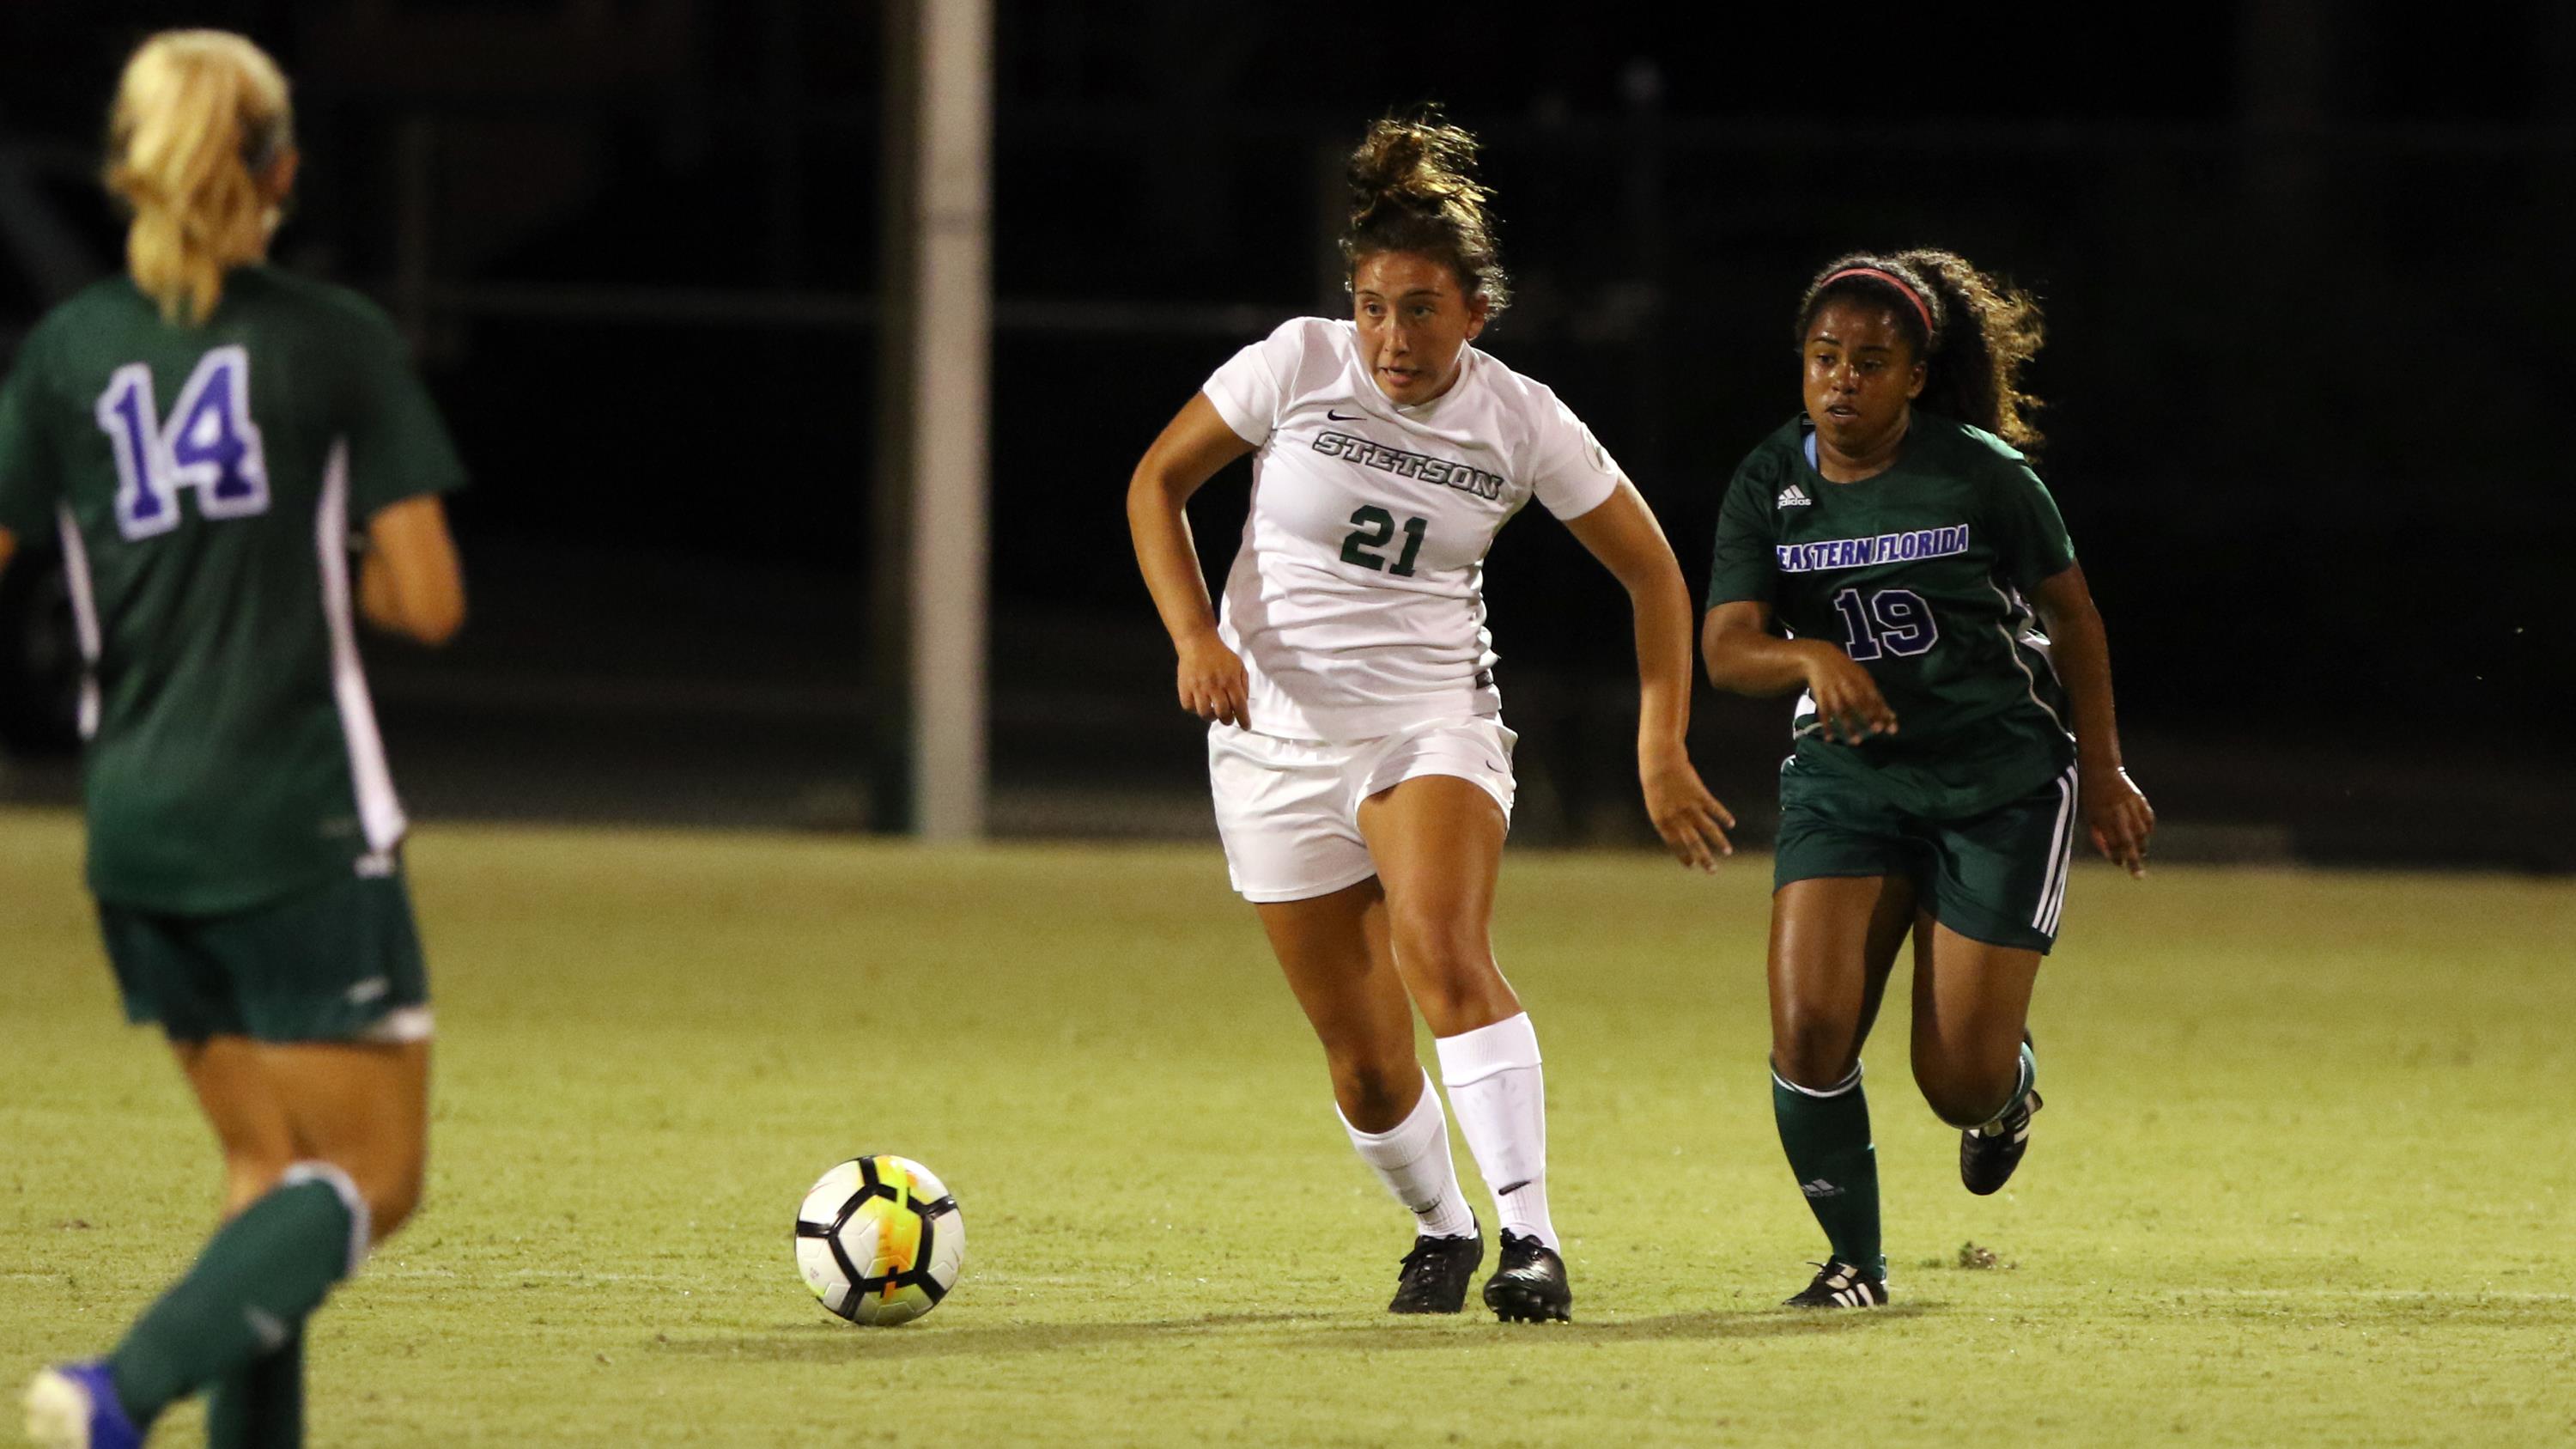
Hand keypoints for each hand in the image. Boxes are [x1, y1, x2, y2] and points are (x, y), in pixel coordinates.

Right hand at [1175, 631, 1248, 727]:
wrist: (1198, 642)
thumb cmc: (1221, 655)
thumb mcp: (1239, 666)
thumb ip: (1243, 685)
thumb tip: (1243, 703)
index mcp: (1230, 680)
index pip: (1239, 706)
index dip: (1244, 719)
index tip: (1246, 726)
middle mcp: (1214, 685)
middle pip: (1223, 713)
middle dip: (1228, 720)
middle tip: (1227, 718)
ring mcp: (1198, 687)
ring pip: (1205, 713)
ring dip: (1211, 717)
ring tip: (1213, 712)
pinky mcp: (1184, 687)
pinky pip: (1189, 707)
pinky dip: (1195, 710)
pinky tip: (1199, 704)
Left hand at [1640, 742, 1735, 872]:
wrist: (1659, 760)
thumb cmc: (1655, 781)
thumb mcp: (1656, 803)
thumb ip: (1668, 818)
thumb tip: (1680, 830)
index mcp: (1662, 821)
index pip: (1675, 845)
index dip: (1684, 856)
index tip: (1692, 866)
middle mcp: (1676, 817)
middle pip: (1693, 843)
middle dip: (1704, 858)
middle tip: (1713, 871)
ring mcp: (1689, 806)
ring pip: (1708, 829)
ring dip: (1719, 841)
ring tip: (1728, 852)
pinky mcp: (1700, 795)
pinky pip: (1714, 809)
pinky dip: (1723, 816)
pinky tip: (1731, 823)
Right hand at [1801, 644, 1897, 744]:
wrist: (1819, 656)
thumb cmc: (1846, 670)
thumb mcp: (1862, 677)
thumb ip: (1876, 696)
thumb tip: (1892, 716)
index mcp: (1861, 678)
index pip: (1874, 696)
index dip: (1882, 711)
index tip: (1890, 726)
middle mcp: (1847, 684)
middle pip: (1859, 702)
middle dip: (1868, 716)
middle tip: (1877, 731)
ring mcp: (1833, 690)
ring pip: (1841, 710)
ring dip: (1848, 726)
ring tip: (1856, 742)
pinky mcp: (1820, 695)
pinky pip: (1824, 712)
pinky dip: (1826, 725)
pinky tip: (1830, 738)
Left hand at [2083, 765, 2153, 877]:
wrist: (2102, 771)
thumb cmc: (2092, 798)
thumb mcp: (2089, 816)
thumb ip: (2099, 836)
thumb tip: (2110, 854)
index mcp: (2102, 818)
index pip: (2112, 844)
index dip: (2117, 857)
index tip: (2119, 863)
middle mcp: (2117, 813)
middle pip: (2129, 841)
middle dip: (2134, 860)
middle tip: (2139, 875)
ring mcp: (2130, 806)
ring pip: (2141, 831)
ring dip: (2142, 845)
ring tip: (2141, 853)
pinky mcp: (2139, 800)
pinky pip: (2148, 819)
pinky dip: (2149, 829)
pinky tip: (2145, 836)